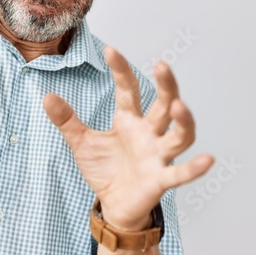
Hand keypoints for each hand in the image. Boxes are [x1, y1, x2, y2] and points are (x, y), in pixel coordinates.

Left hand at [42, 46, 213, 230]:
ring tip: (180, 105)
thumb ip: (67, 120)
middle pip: (163, 106)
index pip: (128, 90)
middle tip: (162, 65)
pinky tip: (208, 159)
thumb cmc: (105, 169)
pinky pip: (181, 173)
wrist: (113, 205)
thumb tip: (47, 96)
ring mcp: (157, 156)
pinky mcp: (161, 179)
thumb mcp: (81, 142)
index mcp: (129, 121)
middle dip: (166, 85)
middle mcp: (149, 134)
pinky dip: (195, 168)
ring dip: (183, 121)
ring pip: (179, 135)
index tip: (110, 50)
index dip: (121, 70)